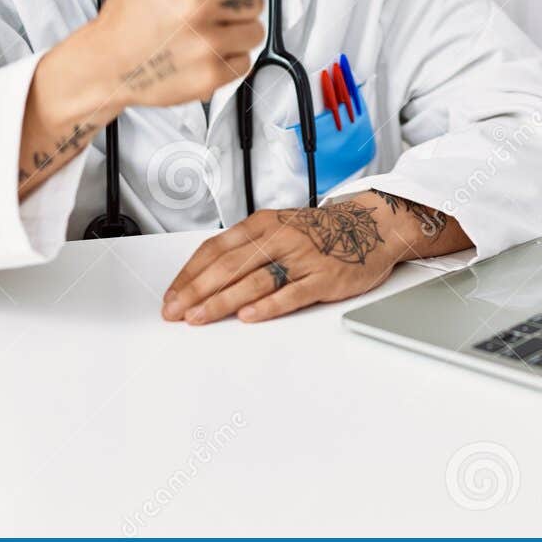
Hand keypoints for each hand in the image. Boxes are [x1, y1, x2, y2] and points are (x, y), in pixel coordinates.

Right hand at [94, 0, 264, 108]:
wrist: (107, 64)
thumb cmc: (125, 9)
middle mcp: (197, 3)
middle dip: (235, 7)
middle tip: (207, 13)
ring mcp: (205, 41)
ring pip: (254, 31)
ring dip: (237, 33)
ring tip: (207, 34)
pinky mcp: (210, 74)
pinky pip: (245, 61)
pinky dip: (229, 61)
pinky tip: (203, 55)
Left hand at [162, 199, 402, 323]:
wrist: (369, 226)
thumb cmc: (319, 232)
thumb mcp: (277, 227)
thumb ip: (245, 247)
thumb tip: (204, 274)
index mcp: (262, 224)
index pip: (215, 249)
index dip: (189, 274)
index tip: (172, 295)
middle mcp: (279, 238)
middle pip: (229, 266)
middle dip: (196, 291)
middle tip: (176, 311)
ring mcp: (302, 258)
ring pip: (254, 281)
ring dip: (222, 301)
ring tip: (200, 317)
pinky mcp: (323, 278)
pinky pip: (290, 294)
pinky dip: (267, 306)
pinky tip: (248, 317)